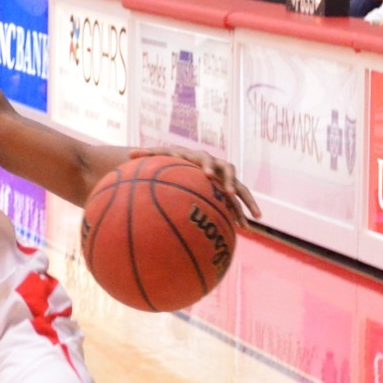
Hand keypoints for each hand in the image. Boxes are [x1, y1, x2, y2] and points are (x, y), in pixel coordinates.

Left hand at [127, 148, 261, 226]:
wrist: (187, 162)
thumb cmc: (171, 160)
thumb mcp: (159, 157)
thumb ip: (148, 155)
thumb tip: (128, 152)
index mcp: (201, 158)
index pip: (207, 160)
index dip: (209, 166)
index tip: (208, 175)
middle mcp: (217, 166)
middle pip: (229, 172)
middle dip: (231, 182)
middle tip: (230, 192)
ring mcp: (225, 179)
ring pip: (240, 189)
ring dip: (246, 201)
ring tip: (254, 217)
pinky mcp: (227, 191)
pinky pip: (237, 203)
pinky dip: (242, 214)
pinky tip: (245, 229)